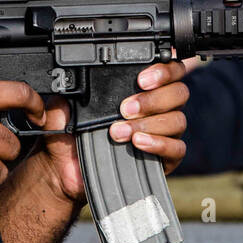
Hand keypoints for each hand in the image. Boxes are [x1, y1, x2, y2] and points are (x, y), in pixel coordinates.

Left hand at [29, 61, 189, 203]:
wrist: (69, 172)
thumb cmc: (73, 137)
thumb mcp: (64, 112)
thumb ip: (68, 95)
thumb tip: (69, 83)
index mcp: (143, 88)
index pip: (170, 70)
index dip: (164, 70)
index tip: (142, 79)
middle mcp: (160, 107)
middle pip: (178, 93)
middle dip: (153, 99)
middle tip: (125, 108)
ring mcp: (166, 132)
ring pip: (177, 120)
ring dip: (149, 123)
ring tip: (120, 131)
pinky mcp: (167, 158)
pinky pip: (177, 148)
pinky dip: (159, 144)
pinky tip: (139, 143)